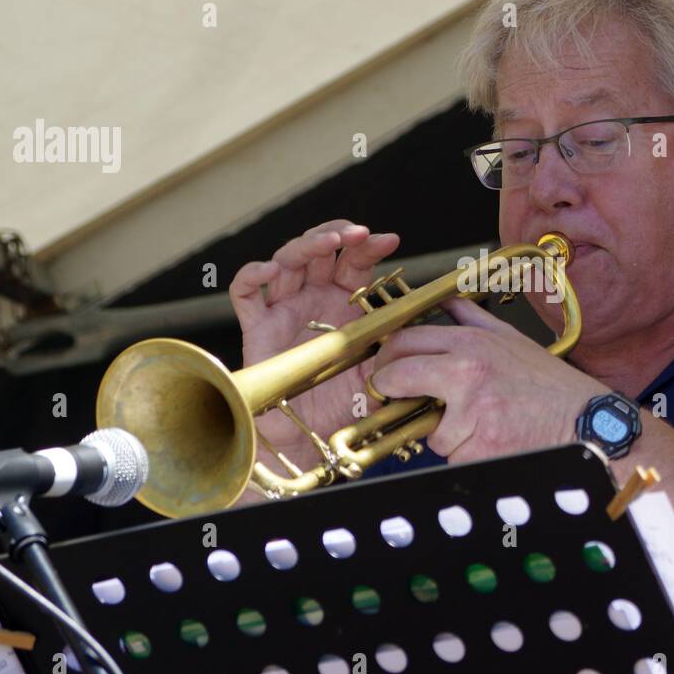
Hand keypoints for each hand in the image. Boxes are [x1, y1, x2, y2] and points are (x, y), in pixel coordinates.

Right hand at [228, 219, 399, 464]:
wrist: (311, 440)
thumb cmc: (344, 405)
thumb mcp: (381, 370)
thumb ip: (397, 345)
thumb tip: (427, 323)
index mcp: (344, 303)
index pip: (355, 261)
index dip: (369, 246)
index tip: (390, 241)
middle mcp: (313, 299)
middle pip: (320, 250)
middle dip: (338, 234)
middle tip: (358, 234)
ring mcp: (284, 311)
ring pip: (286, 260)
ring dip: (307, 245)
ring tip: (328, 242)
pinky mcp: (257, 329)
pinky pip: (245, 294)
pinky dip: (253, 275)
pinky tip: (270, 269)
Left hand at [368, 297, 606, 463]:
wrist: (588, 425)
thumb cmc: (553, 389)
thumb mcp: (513, 341)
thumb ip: (473, 320)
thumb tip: (448, 302)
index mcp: (473, 344)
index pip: (405, 341)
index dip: (387, 358)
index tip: (386, 370)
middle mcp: (467, 373)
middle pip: (397, 376)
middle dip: (389, 390)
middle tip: (398, 398)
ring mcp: (470, 412)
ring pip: (427, 428)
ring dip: (445, 434)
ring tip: (482, 425)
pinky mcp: (476, 448)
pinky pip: (452, 456)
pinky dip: (466, 455)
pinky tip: (493, 443)